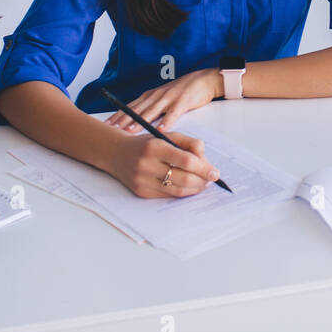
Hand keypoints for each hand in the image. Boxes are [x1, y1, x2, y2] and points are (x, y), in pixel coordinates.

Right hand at [101, 129, 220, 198]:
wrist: (117, 153)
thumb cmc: (147, 143)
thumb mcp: (167, 136)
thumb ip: (189, 144)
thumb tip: (206, 162)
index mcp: (155, 146)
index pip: (186, 160)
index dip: (204, 168)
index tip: (215, 172)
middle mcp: (147, 164)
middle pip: (184, 178)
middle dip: (201, 181)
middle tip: (210, 179)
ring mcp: (143, 181)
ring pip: (177, 191)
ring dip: (194, 189)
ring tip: (202, 184)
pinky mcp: (141, 192)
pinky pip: (167, 196)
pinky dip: (181, 192)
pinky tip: (188, 187)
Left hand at [102, 68, 222, 133]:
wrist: (204, 80)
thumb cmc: (183, 92)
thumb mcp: (163, 99)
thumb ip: (151, 108)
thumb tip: (135, 123)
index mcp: (151, 96)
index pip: (130, 107)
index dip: (118, 116)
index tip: (106, 125)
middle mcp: (157, 96)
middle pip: (137, 110)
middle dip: (123, 120)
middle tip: (111, 130)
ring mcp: (169, 98)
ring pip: (152, 111)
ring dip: (140, 122)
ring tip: (130, 132)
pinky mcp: (183, 101)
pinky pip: (174, 113)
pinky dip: (167, 122)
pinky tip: (160, 130)